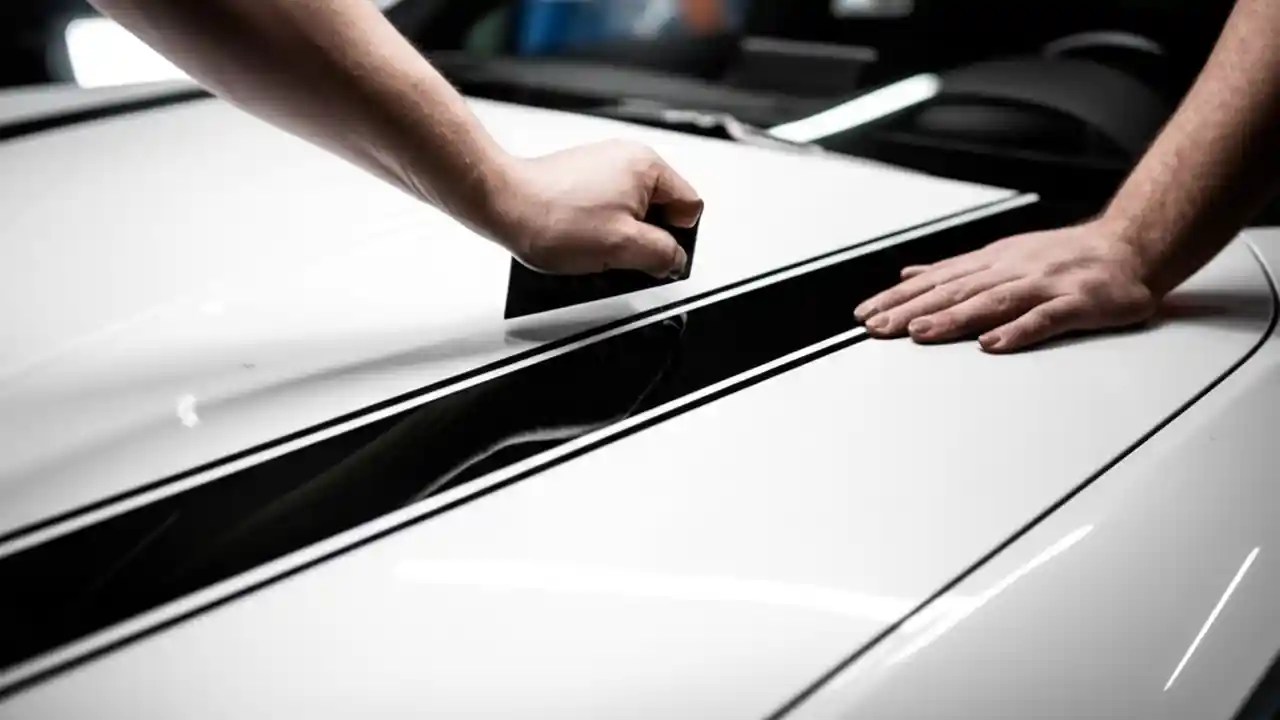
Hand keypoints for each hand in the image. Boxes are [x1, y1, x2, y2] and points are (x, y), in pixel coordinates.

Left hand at [489, 140, 702, 277]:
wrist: (501, 204)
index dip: (677, 238)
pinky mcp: (579, 179)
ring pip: (631, 213)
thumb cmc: (553, 217)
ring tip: (593, 246)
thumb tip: (675, 260)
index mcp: (647, 166)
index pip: (690, 207)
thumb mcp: (623, 247)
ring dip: (619, 236)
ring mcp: (601, 167)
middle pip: (660, 210)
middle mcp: (626, 159)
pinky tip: (578, 239)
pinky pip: (605, 209)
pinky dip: (597, 229)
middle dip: (645, 237)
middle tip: (621, 253)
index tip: (656, 255)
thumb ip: (663, 254)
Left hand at [853, 220, 1158, 352]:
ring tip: (921, 333)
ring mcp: (1045, 284)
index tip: (867, 315)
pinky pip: (1046, 318)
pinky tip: (994, 344)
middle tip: (879, 327)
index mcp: (993, 262)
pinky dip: (1019, 330)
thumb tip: (909, 276)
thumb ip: (956, 271)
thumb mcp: (1002, 256)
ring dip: (954, 317)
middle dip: (913, 310)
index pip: (936, 281)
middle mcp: (1013, 270)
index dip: (899, 298)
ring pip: (992, 302)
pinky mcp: (1079, 302)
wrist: (1131, 246)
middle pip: (956, 291)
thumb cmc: (1066, 257)